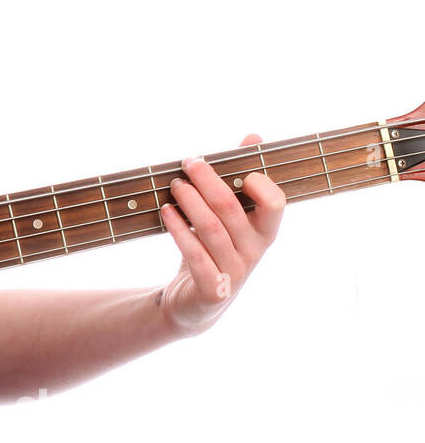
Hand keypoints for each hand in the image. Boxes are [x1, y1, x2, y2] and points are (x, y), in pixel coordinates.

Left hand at [157, 132, 286, 335]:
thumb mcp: (230, 218)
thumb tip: (253, 137)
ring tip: (174, 184)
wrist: (195, 304)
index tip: (232, 164)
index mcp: (265, 232)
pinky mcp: (212, 288)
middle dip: (208, 181)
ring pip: (211, 229)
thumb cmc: (214, 251)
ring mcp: (234, 271)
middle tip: (188, 162)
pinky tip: (166, 211)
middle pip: (232, 208)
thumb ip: (240, 179)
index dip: (258, 181)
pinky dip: (179, 229)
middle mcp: (254, 251)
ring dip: (189, 201)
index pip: (276, 203)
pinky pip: (194, 254)